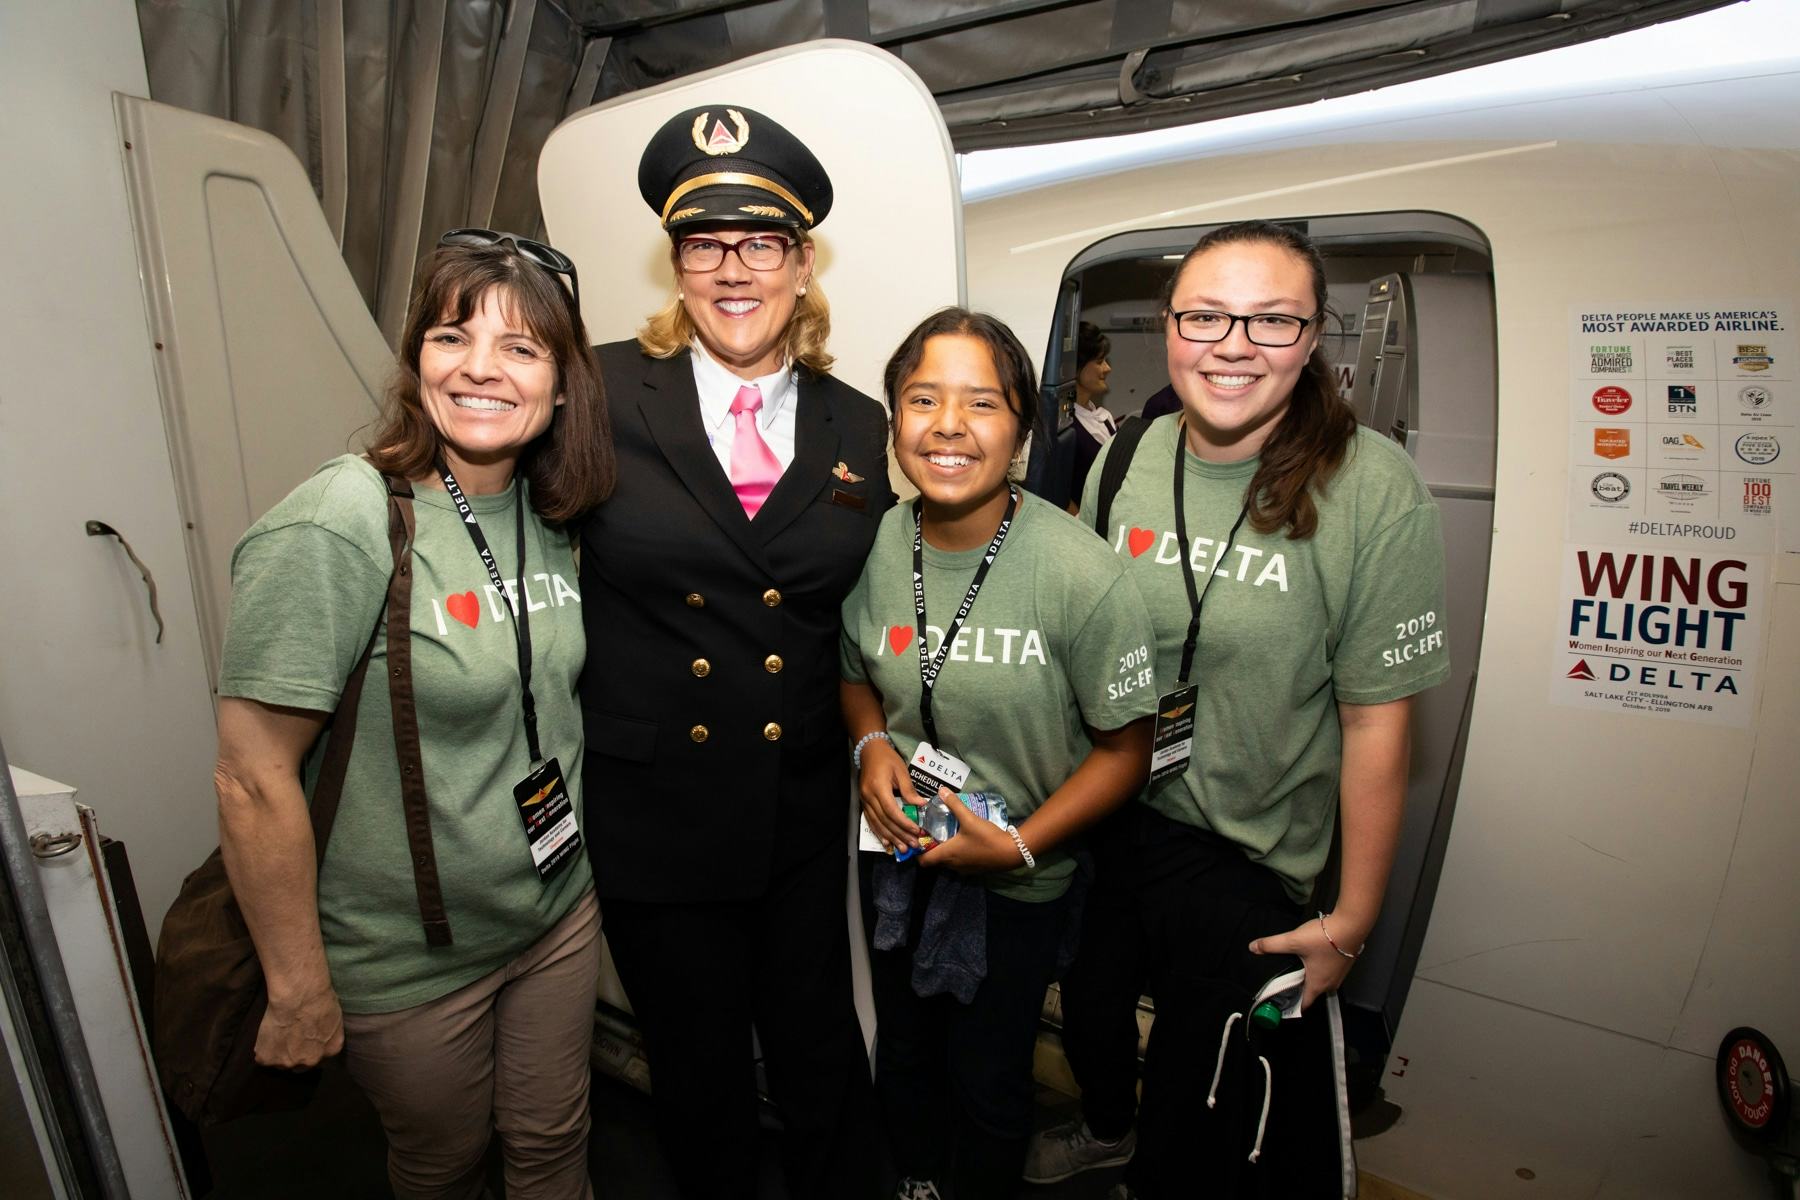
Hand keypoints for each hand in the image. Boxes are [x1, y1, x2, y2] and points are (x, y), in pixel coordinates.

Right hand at [255, 974, 343, 1069]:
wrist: (298, 996)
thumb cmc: (318, 999)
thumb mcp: (336, 1017)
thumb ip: (329, 1033)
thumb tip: (321, 1037)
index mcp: (331, 1050)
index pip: (319, 1058)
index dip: (308, 1050)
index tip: (302, 1042)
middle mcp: (311, 1061)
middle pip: (299, 1064)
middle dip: (294, 1055)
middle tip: (288, 1039)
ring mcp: (289, 1062)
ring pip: (280, 1062)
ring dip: (278, 1053)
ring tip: (276, 1035)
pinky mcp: (268, 1059)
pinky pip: (263, 1058)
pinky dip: (263, 1048)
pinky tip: (267, 1034)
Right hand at [858, 738, 919, 851]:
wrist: (869, 751)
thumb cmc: (887, 759)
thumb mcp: (901, 770)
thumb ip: (909, 790)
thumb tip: (922, 805)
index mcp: (879, 788)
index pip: (892, 811)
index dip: (904, 823)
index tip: (917, 830)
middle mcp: (869, 797)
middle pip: (885, 821)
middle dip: (900, 834)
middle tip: (913, 845)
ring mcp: (864, 801)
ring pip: (877, 824)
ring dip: (890, 838)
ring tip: (902, 848)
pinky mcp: (864, 803)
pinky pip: (871, 821)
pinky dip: (879, 833)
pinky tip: (887, 842)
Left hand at [918, 788, 1022, 873]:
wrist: (1011, 852)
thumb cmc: (987, 837)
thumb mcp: (969, 818)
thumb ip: (954, 804)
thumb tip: (941, 790)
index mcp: (947, 855)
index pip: (924, 861)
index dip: (918, 852)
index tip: (919, 838)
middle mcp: (953, 865)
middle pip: (935, 860)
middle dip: (931, 848)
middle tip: (931, 832)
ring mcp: (964, 869)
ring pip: (947, 862)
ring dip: (944, 851)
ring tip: (946, 834)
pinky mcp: (974, 869)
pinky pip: (958, 863)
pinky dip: (956, 854)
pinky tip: (962, 841)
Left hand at [1248, 912, 1366, 1010]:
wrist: (1351, 924)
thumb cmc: (1323, 938)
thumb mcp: (1293, 940)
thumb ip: (1272, 945)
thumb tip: (1252, 948)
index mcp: (1318, 984)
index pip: (1305, 1003)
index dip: (1293, 1006)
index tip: (1281, 1004)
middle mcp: (1331, 983)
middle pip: (1313, 992)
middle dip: (1299, 990)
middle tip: (1284, 983)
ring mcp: (1341, 973)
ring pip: (1322, 981)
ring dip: (1310, 978)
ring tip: (1296, 969)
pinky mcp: (1345, 962)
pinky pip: (1329, 971)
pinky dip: (1320, 968)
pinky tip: (1312, 957)